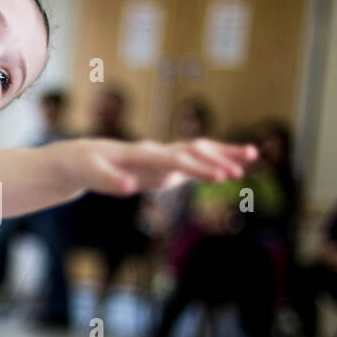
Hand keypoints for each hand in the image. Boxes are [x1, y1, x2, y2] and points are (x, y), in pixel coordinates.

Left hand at [70, 137, 257, 195]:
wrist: (83, 157)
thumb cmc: (86, 165)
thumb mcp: (91, 174)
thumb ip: (110, 180)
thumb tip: (131, 186)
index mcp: (142, 154)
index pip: (176, 159)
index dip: (199, 167)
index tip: (222, 175)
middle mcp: (156, 152)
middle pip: (194, 150)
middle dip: (220, 156)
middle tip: (246, 162)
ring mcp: (162, 157)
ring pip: (198, 151)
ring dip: (224, 152)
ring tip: (253, 154)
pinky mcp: (163, 165)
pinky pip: (194, 161)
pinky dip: (213, 162)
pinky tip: (232, 169)